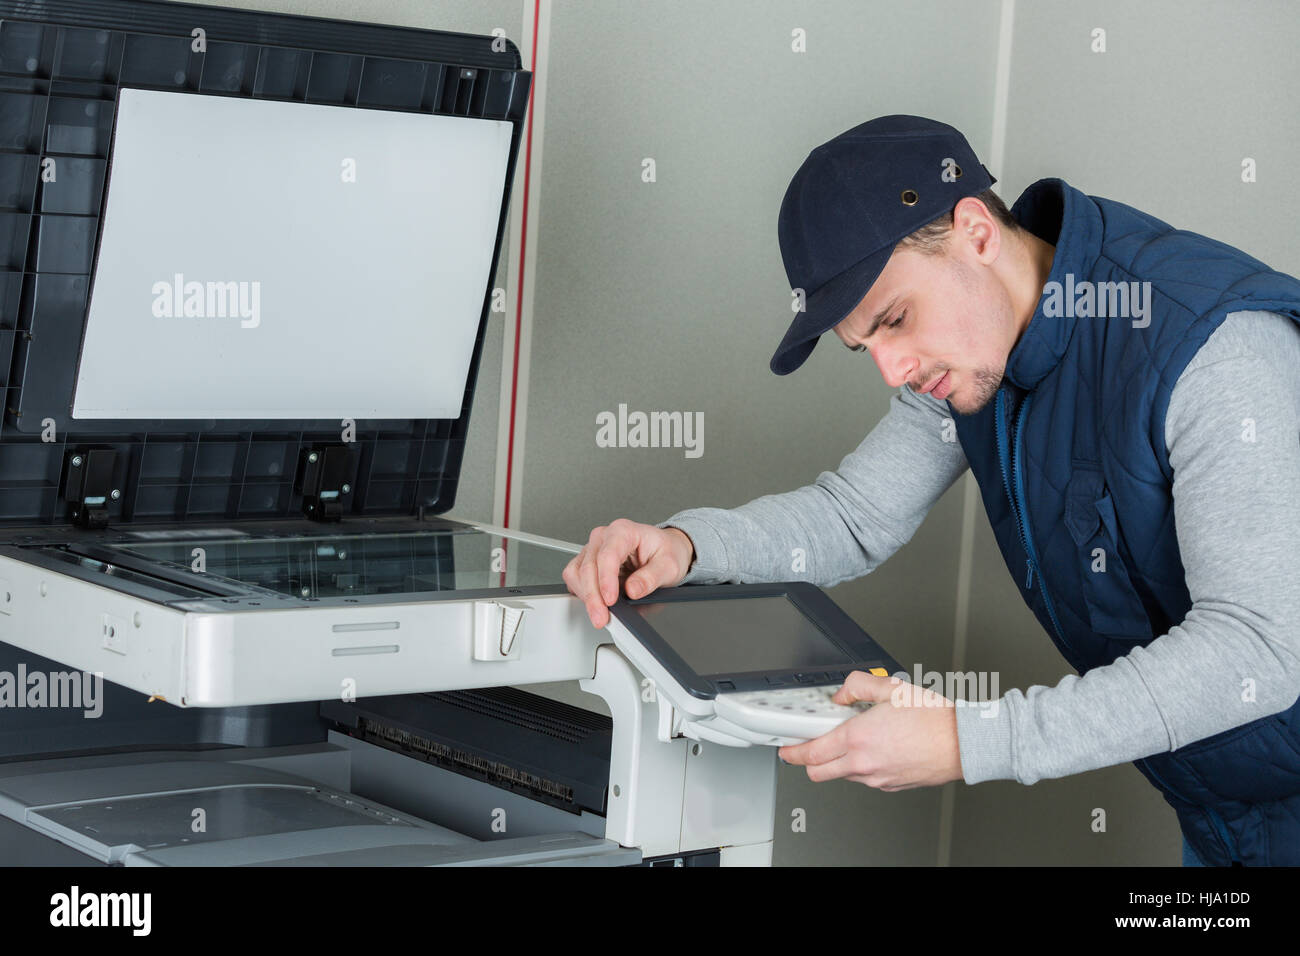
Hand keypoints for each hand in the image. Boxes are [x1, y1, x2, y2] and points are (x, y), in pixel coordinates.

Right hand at [562, 519, 694, 627]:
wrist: (664, 551)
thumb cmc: (666, 552)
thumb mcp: (669, 566)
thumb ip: (651, 578)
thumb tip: (632, 590)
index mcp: (624, 531)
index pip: (607, 555)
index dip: (606, 580)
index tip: (610, 601)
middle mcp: (604, 537)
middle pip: (588, 566)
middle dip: (593, 596)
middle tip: (602, 618)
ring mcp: (593, 549)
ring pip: (576, 573)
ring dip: (586, 596)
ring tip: (600, 614)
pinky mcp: (587, 561)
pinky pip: (575, 577)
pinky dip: (582, 594)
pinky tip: (596, 604)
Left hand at [778, 672, 963, 790]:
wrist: (963, 742)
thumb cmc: (933, 718)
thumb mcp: (890, 688)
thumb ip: (857, 685)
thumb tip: (841, 693)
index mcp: (857, 739)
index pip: (811, 753)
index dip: (793, 751)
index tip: (786, 748)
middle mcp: (863, 764)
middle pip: (819, 773)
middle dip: (808, 762)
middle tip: (808, 748)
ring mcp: (877, 778)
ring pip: (843, 775)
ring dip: (838, 761)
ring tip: (854, 738)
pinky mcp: (892, 786)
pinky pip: (866, 779)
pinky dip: (862, 766)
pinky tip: (876, 748)